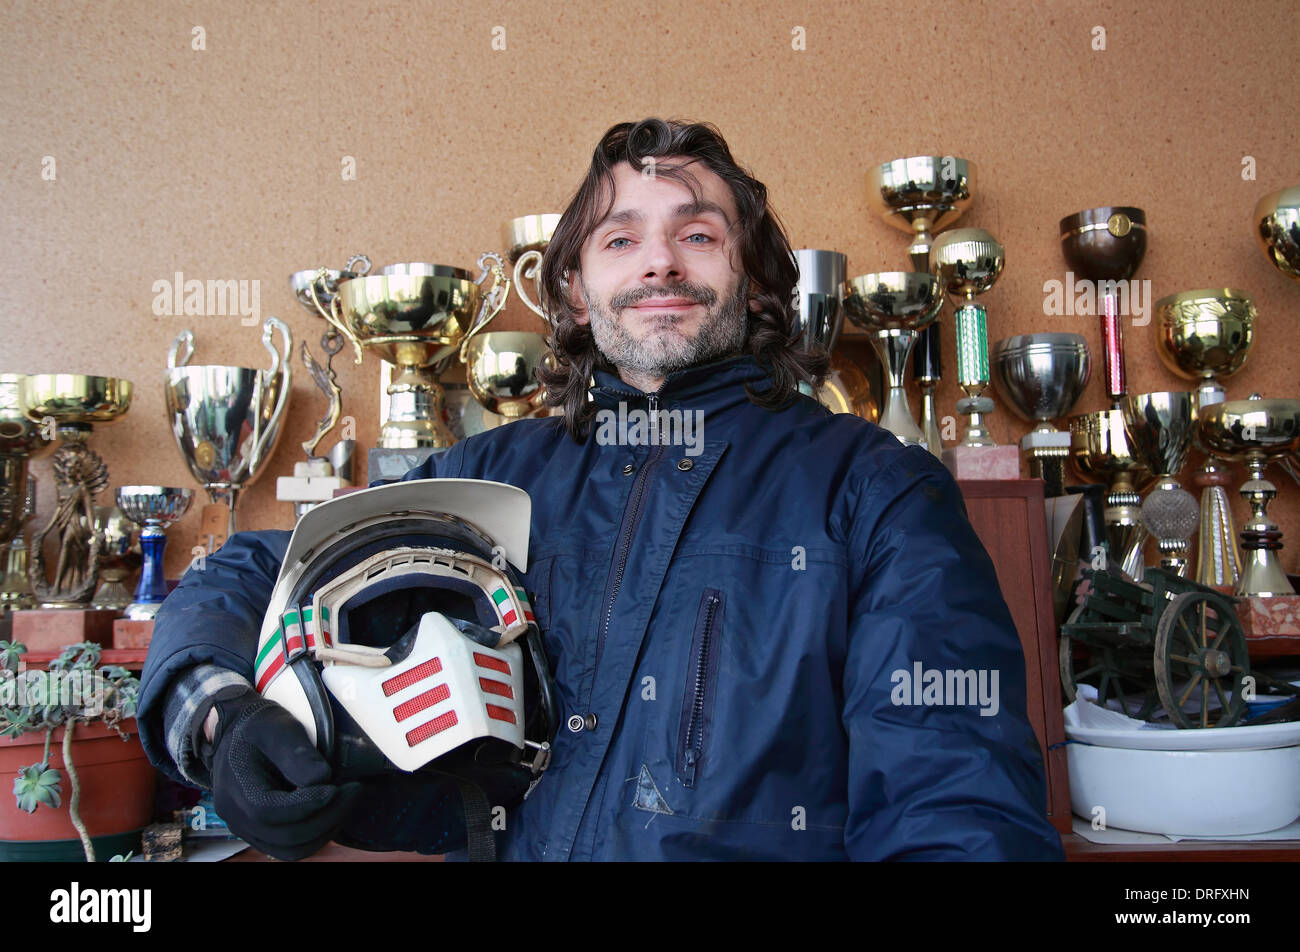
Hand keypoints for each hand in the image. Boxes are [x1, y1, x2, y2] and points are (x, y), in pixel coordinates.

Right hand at [207, 688, 361, 860]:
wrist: (238, 734)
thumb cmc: (258, 728)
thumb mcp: (276, 728)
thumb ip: (296, 752)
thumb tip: (321, 778)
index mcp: (236, 786)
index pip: (268, 810)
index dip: (306, 804)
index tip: (336, 788)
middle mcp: (235, 814)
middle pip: (284, 836)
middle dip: (326, 816)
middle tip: (354, 791)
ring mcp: (245, 829)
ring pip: (289, 850)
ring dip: (324, 831)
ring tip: (346, 802)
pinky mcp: (259, 834)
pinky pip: (289, 848)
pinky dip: (315, 835)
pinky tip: (332, 812)